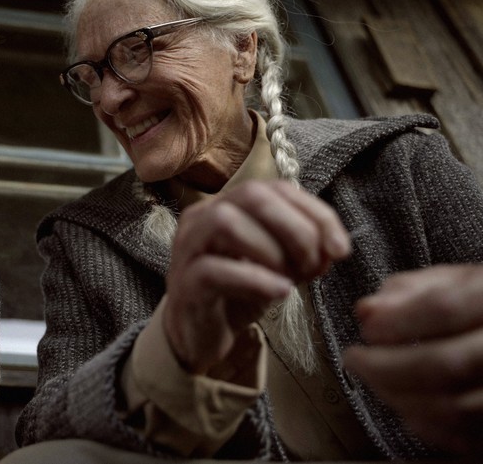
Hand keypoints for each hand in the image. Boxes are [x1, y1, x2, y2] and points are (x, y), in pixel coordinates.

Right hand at [163, 180, 350, 373]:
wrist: (199, 336)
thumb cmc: (237, 294)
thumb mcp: (277, 267)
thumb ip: (302, 250)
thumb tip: (334, 247)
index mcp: (227, 205)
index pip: (276, 189)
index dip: (315, 213)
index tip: (341, 248)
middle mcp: (202, 217)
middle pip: (251, 195)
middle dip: (294, 228)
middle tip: (314, 263)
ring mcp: (188, 248)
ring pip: (225, 223)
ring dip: (271, 250)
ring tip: (291, 279)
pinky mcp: (184, 283)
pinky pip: (214, 269)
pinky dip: (254, 278)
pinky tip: (279, 292)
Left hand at [343, 264, 482, 455]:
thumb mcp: (462, 281)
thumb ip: (413, 289)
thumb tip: (367, 310)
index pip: (444, 309)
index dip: (397, 321)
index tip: (366, 329)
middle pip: (445, 364)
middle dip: (386, 366)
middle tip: (355, 360)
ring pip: (454, 408)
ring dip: (399, 398)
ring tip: (375, 381)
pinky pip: (467, 437)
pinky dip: (427, 426)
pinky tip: (407, 404)